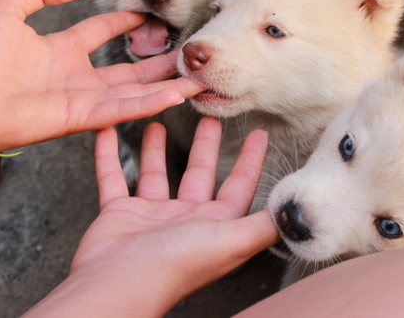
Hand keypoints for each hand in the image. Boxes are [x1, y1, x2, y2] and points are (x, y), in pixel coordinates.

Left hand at [0, 0, 203, 151]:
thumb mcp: (9, 6)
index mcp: (61, 49)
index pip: (101, 32)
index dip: (124, 22)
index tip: (147, 14)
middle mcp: (78, 76)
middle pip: (129, 70)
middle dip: (158, 63)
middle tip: (186, 56)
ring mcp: (84, 98)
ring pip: (135, 92)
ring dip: (166, 86)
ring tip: (196, 78)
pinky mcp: (84, 117)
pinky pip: (125, 109)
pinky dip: (151, 103)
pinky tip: (176, 94)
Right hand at [24, 117, 278, 317]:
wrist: (120, 284)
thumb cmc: (176, 264)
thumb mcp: (231, 240)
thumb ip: (263, 225)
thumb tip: (295, 213)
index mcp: (215, 224)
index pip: (240, 186)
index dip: (251, 160)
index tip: (260, 134)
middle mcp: (185, 219)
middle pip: (199, 173)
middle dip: (206, 146)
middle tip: (209, 119)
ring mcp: (151, 216)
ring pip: (156, 173)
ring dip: (156, 148)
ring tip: (158, 120)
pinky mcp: (119, 213)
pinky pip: (113, 177)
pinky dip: (108, 155)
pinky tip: (108, 132)